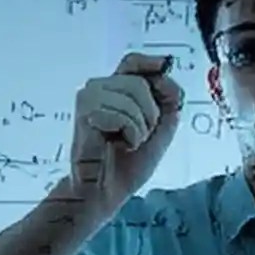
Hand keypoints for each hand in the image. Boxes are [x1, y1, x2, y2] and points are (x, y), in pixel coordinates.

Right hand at [71, 52, 184, 214]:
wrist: (105, 191)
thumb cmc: (127, 163)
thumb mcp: (161, 127)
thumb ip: (169, 99)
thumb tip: (166, 75)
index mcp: (114, 91)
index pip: (132, 62)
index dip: (150, 62)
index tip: (164, 66)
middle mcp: (98, 90)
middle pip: (139, 82)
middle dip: (151, 113)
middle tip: (138, 135)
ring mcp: (88, 99)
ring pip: (132, 96)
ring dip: (140, 127)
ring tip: (126, 142)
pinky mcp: (85, 113)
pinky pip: (123, 115)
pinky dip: (130, 135)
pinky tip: (115, 145)